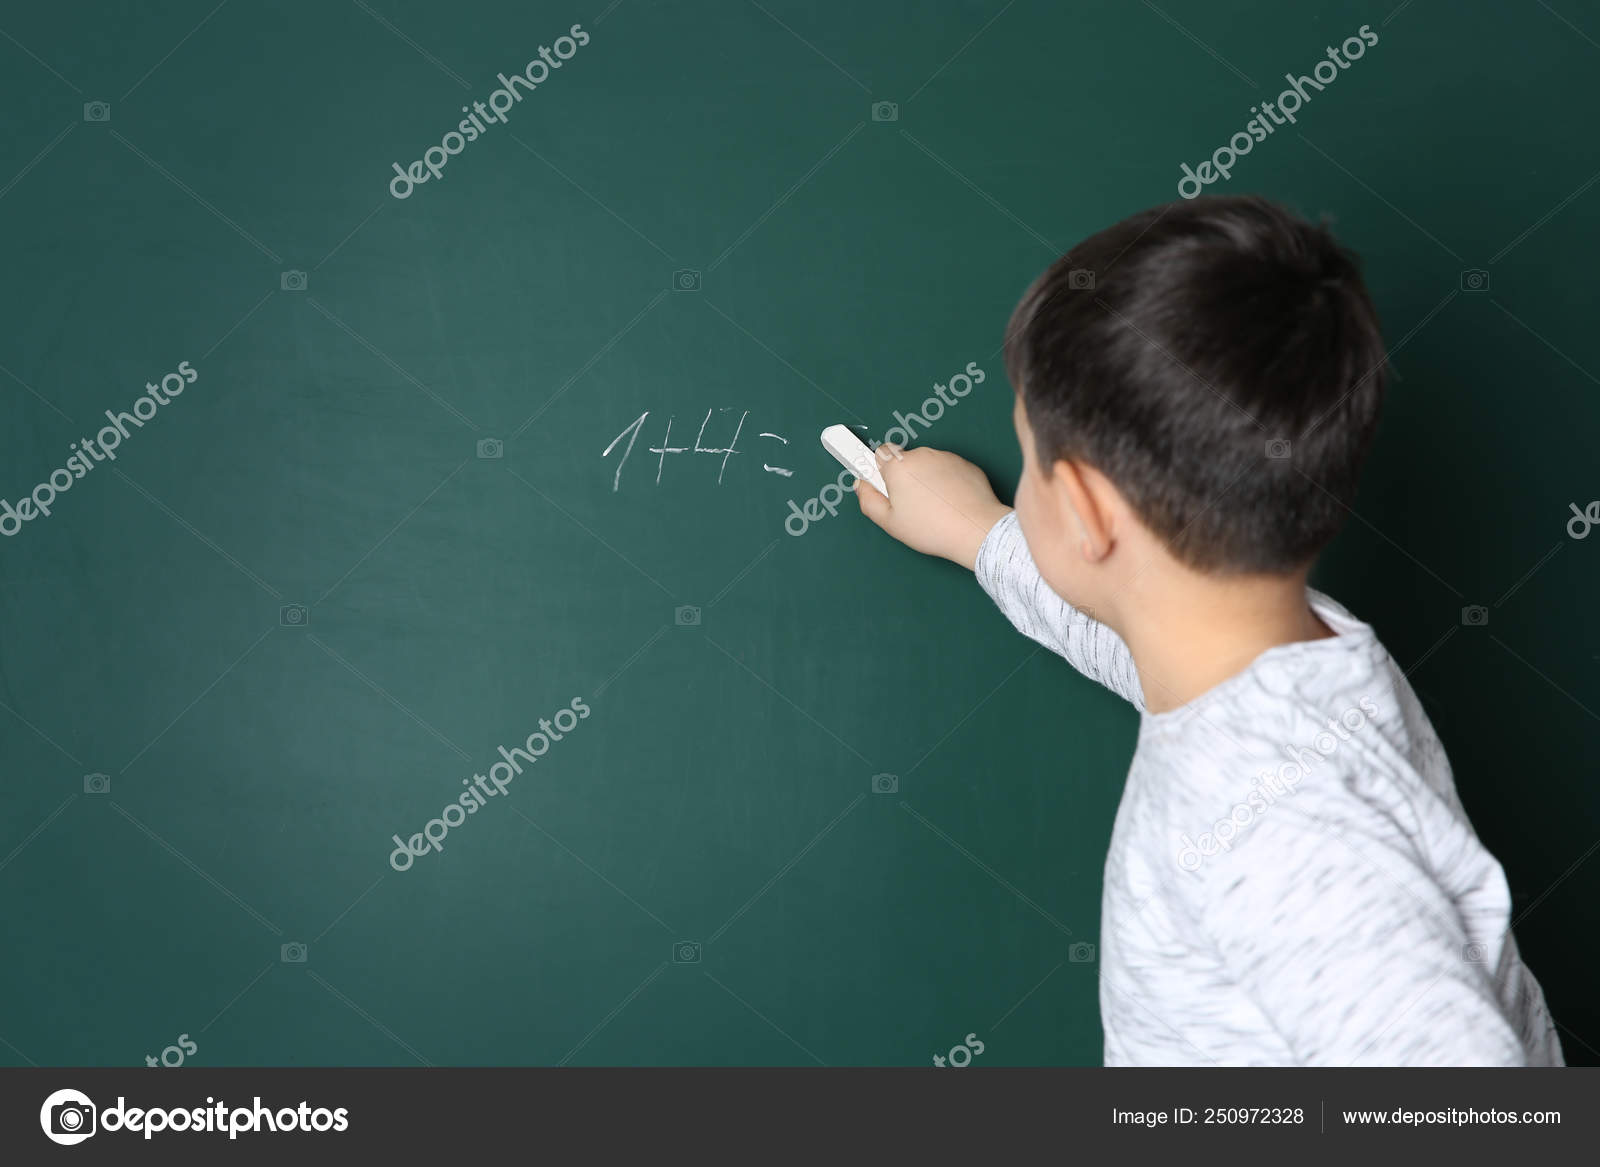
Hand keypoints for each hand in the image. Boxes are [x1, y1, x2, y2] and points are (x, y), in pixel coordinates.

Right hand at [854, 445, 1011, 568]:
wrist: (975, 529)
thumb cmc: (933, 528)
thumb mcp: (890, 523)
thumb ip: (869, 501)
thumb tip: (862, 487)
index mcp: (899, 466)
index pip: (880, 453)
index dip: (880, 470)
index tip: (882, 481)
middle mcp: (922, 454)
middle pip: (905, 461)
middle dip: (905, 478)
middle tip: (911, 504)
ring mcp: (946, 457)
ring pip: (927, 465)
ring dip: (926, 480)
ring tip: (934, 508)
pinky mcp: (965, 464)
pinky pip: (948, 470)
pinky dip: (947, 482)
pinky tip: (950, 504)